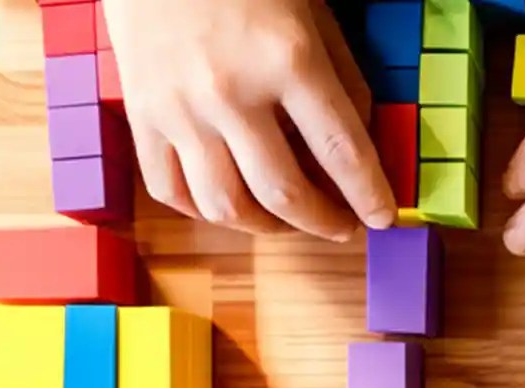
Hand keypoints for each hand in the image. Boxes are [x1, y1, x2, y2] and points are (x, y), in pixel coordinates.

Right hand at [105, 0, 396, 240]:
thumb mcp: (313, 12)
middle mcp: (231, 92)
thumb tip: (360, 146)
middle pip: (284, 192)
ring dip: (268, 229)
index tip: (383, 218)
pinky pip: (169, 189)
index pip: (341, 150)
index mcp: (288, 59)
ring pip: (225, 205)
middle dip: (323, 222)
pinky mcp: (140, 114)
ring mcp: (179, 108)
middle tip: (343, 227)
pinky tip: (231, 203)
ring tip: (289, 222)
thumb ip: (341, 79)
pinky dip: (204, 211)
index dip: (369, 195)